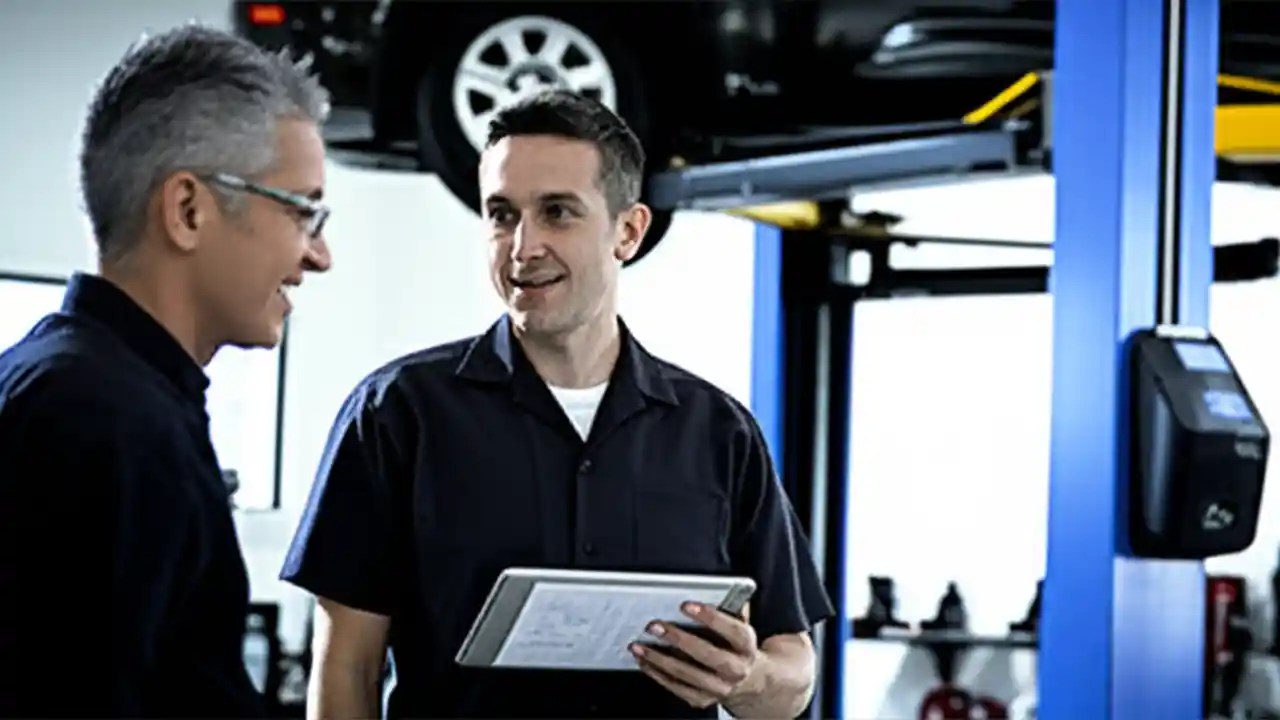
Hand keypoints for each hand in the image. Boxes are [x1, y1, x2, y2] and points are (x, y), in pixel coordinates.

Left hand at [629, 601, 760, 708]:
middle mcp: (736, 670)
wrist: (746, 679)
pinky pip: (676, 688)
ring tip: (639, 645)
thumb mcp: (738, 623)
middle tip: (654, 626)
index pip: (733, 630)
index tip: (686, 605)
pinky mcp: (702, 700)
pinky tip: (644, 660)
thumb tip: (711, 588)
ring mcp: (720, 688)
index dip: (710, 617)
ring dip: (659, 659)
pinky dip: (657, 674)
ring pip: (687, 674)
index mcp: (746, 645)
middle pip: (707, 655)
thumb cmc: (734, 643)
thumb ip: (728, 606)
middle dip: (678, 639)